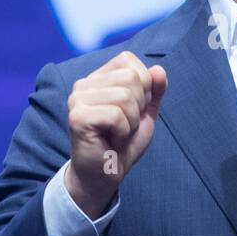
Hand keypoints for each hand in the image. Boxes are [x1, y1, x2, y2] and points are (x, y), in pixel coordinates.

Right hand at [65, 51, 166, 217]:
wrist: (106, 174)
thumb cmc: (123, 143)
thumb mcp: (145, 113)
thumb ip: (154, 90)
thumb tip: (159, 70)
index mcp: (98, 78)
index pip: (128, 60)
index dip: (143, 86)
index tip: (132, 110)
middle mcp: (84, 84)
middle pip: (131, 77)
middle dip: (139, 106)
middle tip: (125, 125)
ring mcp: (77, 99)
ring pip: (125, 96)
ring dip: (131, 122)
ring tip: (119, 134)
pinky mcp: (78, 117)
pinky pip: (116, 115)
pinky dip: (123, 132)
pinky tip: (112, 140)